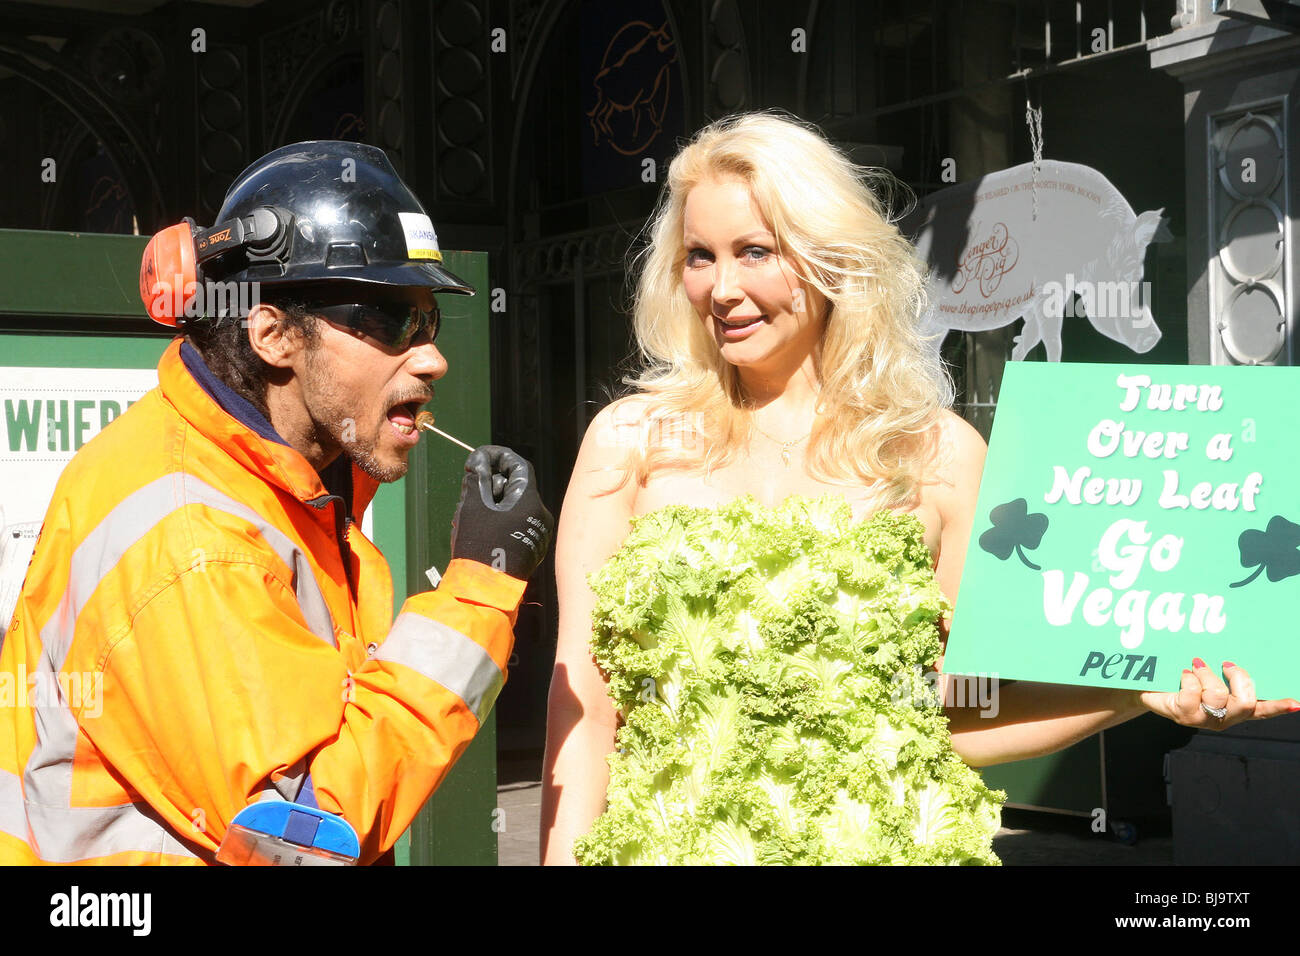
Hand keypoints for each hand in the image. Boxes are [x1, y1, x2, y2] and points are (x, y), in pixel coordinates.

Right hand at [450, 445, 553, 578]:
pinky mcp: (532, 548)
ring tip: (470, 515)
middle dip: (491, 484)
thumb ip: (476, 477)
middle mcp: (541, 516)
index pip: (520, 467)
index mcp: (530, 503)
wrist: (485, 589)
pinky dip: (499, 519)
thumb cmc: (479, 545)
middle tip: (470, 490)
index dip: (499, 457)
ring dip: (492, 503)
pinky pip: (516, 523)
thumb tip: (479, 459)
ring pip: (514, 506)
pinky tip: (480, 530)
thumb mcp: (472, 505)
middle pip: (516, 487)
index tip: (480, 458)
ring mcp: (538, 534)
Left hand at [1139, 659, 1299, 729]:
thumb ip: (1228, 671)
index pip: (1262, 710)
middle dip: (1239, 678)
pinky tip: (1183, 673)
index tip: (1297, 703)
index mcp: (1235, 709)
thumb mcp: (1209, 673)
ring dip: (1206, 673)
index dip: (1279, 707)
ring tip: (1195, 665)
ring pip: (1217, 695)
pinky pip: (1194, 693)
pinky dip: (1189, 677)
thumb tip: (1240, 655)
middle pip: (1245, 702)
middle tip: (1226, 663)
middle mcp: (1224, 718)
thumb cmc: (1183, 679)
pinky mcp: (1184, 716)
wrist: (1148, 688)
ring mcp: (1204, 720)